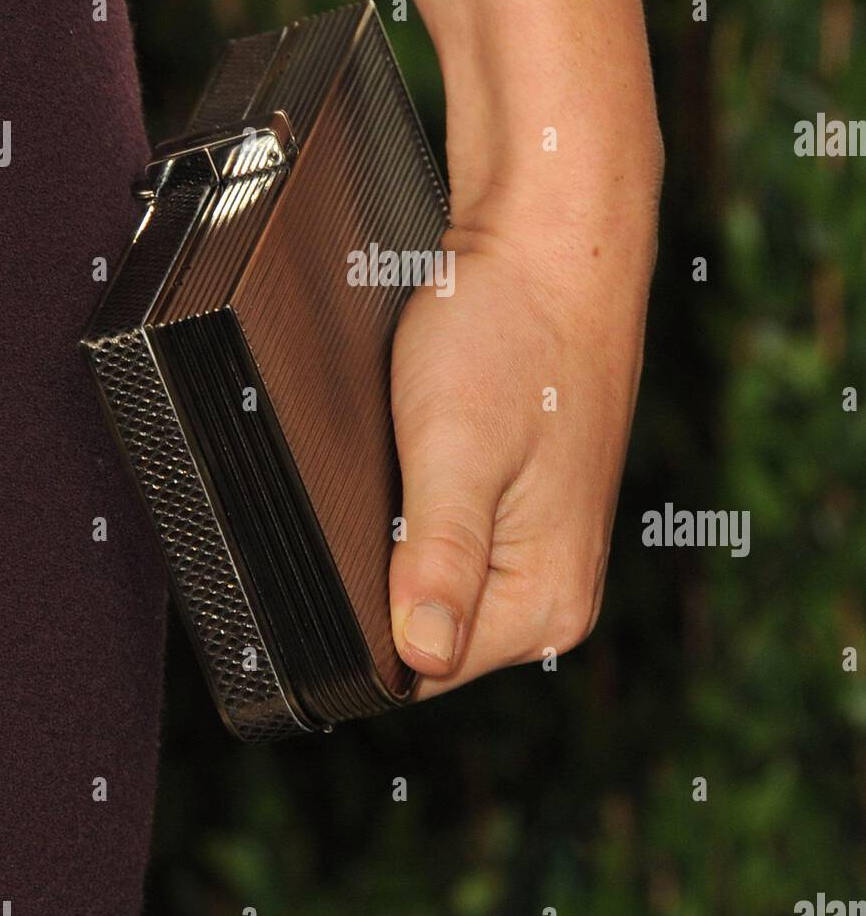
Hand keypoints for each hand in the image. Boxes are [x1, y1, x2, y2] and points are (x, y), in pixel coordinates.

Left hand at [389, 167, 659, 697]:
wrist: (552, 246)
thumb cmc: (510, 334)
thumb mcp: (454, 452)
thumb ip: (439, 562)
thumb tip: (420, 658)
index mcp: (549, 598)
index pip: (421, 669)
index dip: (367, 615)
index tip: (357, 537)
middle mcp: (559, 589)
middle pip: (429, 630)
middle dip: (386, 571)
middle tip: (386, 480)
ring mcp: (547, 547)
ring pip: (436, 579)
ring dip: (404, 534)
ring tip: (411, 455)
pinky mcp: (530, 507)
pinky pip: (454, 537)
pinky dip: (424, 503)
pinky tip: (424, 449)